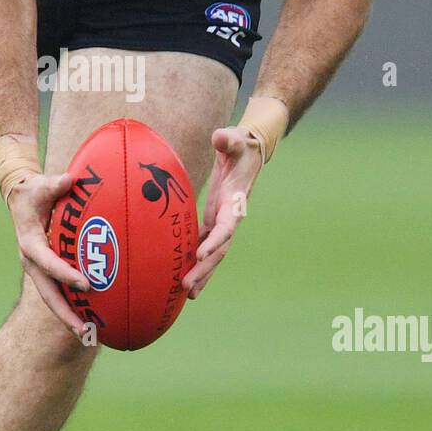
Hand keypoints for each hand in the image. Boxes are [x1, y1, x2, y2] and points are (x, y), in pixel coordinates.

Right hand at [8, 171, 90, 337]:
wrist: (21, 200)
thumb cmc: (34, 192)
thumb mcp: (40, 185)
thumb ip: (54, 185)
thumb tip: (69, 180)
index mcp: (30, 244)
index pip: (47, 263)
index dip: (65, 274)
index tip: (85, 284)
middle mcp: (32, 263)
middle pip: (49, 294)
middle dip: (65, 314)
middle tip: (85, 331)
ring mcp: (39, 270)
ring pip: (54, 299)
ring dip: (70, 317)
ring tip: (90, 336)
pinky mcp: (47, 272)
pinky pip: (60, 292)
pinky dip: (73, 306)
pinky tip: (91, 319)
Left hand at [183, 127, 264, 300]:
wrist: (247, 153)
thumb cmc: (240, 146)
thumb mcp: (235, 140)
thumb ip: (228, 139)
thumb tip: (220, 137)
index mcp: (235, 202)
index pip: (226, 227)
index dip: (215, 242)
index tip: (200, 255)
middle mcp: (230, 217)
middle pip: (219, 249)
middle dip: (204, 269)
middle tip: (187, 287)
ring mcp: (222, 221)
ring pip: (213, 253)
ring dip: (201, 272)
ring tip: (187, 293)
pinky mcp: (214, 219)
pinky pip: (205, 244)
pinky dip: (196, 259)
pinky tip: (184, 273)